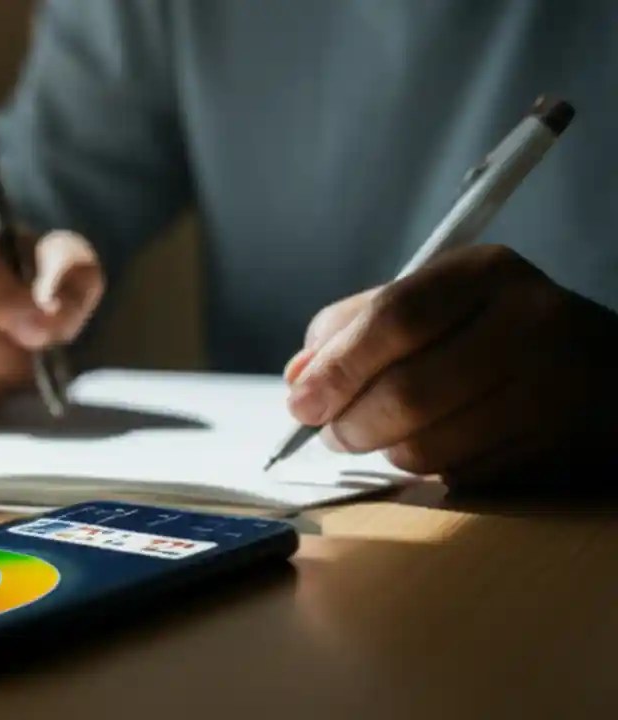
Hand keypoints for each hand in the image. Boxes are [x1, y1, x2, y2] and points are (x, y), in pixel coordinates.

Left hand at [284, 245, 617, 487]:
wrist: (604, 370)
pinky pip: (462, 474)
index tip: (300, 402)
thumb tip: (299, 375)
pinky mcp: (557, 447)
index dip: (337, 367)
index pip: (393, 318)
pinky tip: (438, 445)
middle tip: (331, 433)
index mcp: (485, 273)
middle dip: (351, 423)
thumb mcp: (433, 302)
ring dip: (387, 451)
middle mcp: (528, 323)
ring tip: (382, 436)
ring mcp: (551, 389)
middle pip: (407, 391)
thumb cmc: (493, 331)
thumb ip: (356, 327)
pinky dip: (430, 469)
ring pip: (429, 445)